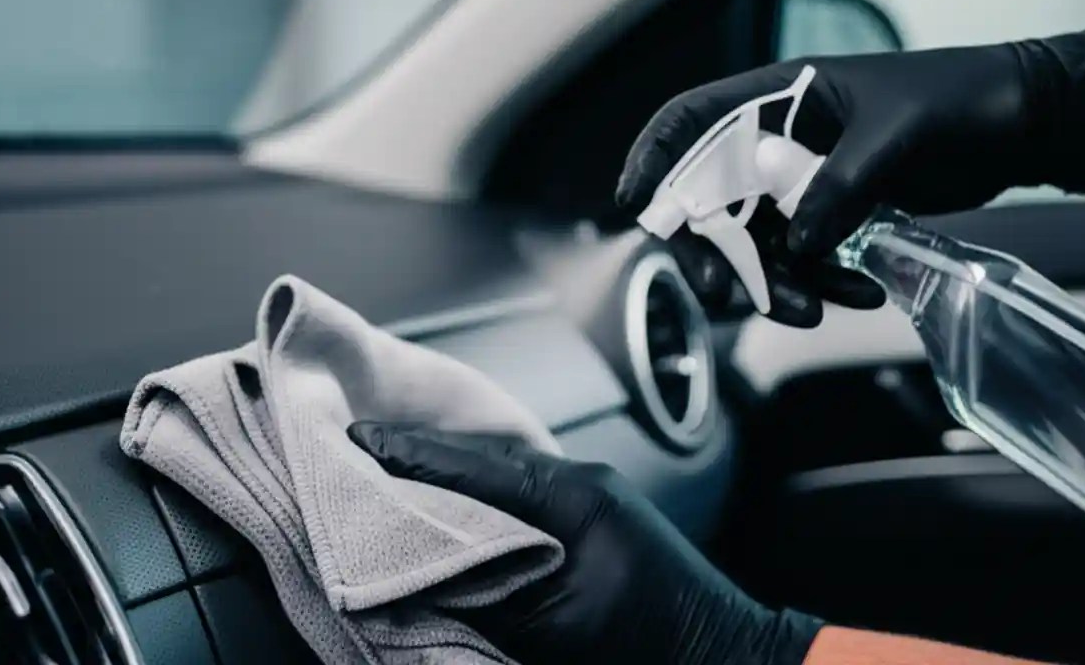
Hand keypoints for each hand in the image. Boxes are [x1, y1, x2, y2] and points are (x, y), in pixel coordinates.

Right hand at [347, 423, 822, 664]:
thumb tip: (419, 574)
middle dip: (424, 458)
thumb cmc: (649, 647)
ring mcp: (595, 498)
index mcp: (573, 498)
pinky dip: (485, 498)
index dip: (411, 455)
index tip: (358, 441)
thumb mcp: (553, 629)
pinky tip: (458, 509)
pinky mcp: (599, 521)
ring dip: (454, 477)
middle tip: (362, 452)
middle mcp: (584, 483)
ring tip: (395, 477)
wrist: (725, 659)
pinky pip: (528, 496)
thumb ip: (486, 593)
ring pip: (506, 475)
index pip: (474, 466)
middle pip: (486, 460)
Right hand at [616, 29, 1084, 325]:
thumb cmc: (962, 99)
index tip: (638, 207)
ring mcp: (805, 182)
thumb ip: (840, 186)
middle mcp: (780, 141)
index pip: (692, 122)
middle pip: (714, 201)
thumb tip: (799, 244)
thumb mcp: (897, 134)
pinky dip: (820, 283)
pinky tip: (858, 290)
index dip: (654, 160)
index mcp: (780, 97)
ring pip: (759, 244)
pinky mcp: (834, 215)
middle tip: (733, 295)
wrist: (1023, 124)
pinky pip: (803, 260)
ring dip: (777, 283)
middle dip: (719, 253)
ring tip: (819, 307)